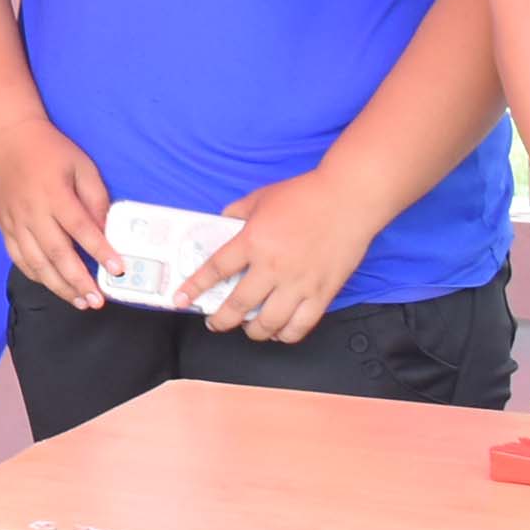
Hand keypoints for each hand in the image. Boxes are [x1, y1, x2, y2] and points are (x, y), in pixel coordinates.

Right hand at [0, 120, 117, 311]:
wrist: (7, 138)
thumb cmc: (50, 151)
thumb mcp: (82, 166)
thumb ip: (96, 199)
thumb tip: (107, 232)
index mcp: (55, 194)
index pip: (81, 228)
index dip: (100, 251)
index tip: (118, 269)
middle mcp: (32, 212)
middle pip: (57, 253)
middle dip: (79, 281)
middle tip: (98, 301)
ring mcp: (15, 221)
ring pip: (36, 263)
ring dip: (59, 286)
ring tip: (81, 302)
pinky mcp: (4, 226)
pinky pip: (18, 258)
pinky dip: (36, 276)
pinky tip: (54, 286)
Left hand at [192, 170, 381, 343]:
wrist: (348, 198)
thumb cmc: (305, 195)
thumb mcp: (259, 198)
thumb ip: (236, 214)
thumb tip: (221, 225)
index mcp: (253, 241)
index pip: (215, 270)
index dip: (195, 287)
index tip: (181, 299)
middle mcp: (273, 267)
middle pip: (238, 305)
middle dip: (220, 320)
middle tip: (214, 323)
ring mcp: (299, 283)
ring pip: (269, 323)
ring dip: (253, 331)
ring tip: (248, 328)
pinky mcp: (323, 293)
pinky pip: (301, 326)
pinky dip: (286, 334)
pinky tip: (279, 331)